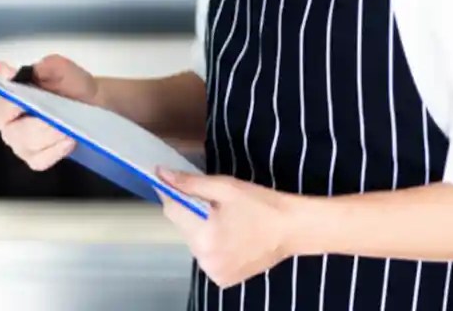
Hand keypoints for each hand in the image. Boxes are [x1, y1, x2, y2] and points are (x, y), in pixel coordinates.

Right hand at [0, 54, 99, 170]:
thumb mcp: (60, 69)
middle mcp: (10, 126)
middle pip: (14, 132)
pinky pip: (40, 161)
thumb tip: (7, 70)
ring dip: (51, 137)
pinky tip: (69, 141)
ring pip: (29, 147)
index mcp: (9, 101)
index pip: (0, 110)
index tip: (32, 103)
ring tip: (68, 128)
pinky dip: (55, 151)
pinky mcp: (36, 159)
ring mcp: (21, 145)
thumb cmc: (71, 85)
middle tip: (58, 118)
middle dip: (38, 125)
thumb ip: (39, 68)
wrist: (93, 102)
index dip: (12, 108)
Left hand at [156, 167, 308, 288]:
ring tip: (225, 220)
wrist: (292, 229)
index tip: (174, 182)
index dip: (171, 193)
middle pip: (182, 226)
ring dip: (200, 229)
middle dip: (190, 211)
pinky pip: (205, 256)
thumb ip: (190, 183)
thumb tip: (161, 174)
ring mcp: (213, 271)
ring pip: (192, 242)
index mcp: (204, 235)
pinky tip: (229, 236)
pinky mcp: (222, 279)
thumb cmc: (261, 204)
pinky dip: (210, 245)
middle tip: (214, 203)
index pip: (171, 210)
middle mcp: (205, 258)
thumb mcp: (226, 187)